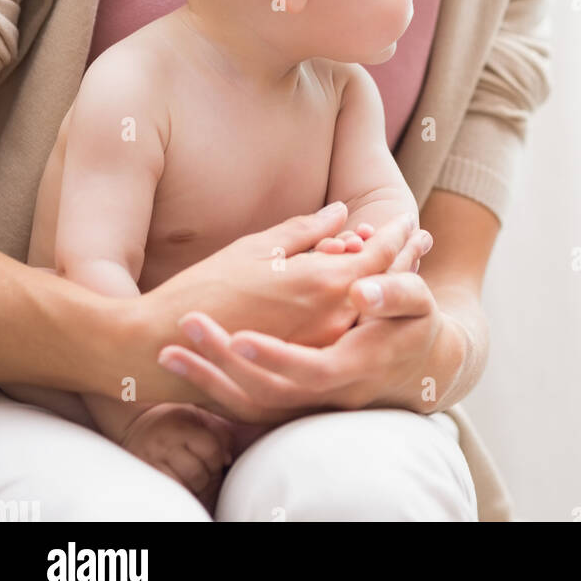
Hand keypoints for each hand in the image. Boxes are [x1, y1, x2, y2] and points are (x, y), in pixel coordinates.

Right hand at [120, 403, 235, 512]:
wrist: (134, 424)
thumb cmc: (170, 419)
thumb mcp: (195, 414)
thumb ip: (217, 431)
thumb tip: (227, 458)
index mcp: (180, 426)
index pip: (210, 449)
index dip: (218, 457)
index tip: (215, 458)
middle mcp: (164, 446)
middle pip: (197, 473)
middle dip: (206, 475)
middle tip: (204, 469)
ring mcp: (151, 464)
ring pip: (183, 487)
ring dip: (192, 486)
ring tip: (192, 477)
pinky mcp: (145, 477)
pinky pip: (168, 491)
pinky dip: (179, 490)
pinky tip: (180, 482)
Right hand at [133, 204, 427, 378]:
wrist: (163, 345)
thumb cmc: (206, 288)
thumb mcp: (258, 248)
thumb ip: (305, 231)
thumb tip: (341, 213)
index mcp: (321, 284)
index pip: (376, 257)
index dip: (394, 235)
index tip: (407, 219)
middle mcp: (329, 320)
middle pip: (381, 287)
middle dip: (400, 259)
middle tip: (418, 238)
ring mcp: (320, 348)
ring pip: (366, 314)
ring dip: (383, 287)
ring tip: (402, 262)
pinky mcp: (305, 367)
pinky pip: (343, 335)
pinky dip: (357, 313)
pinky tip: (361, 300)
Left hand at [156, 265, 451, 424]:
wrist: (421, 364)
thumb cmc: (416, 323)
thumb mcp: (418, 302)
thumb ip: (395, 290)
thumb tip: (362, 288)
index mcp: (357, 361)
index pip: (312, 368)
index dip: (276, 356)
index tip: (238, 337)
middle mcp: (331, 391)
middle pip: (269, 389)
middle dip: (224, 360)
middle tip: (187, 323)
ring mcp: (311, 401)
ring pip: (252, 403)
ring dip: (209, 376)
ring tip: (172, 347)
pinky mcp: (296, 402)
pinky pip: (248, 407)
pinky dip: (212, 390)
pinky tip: (182, 365)